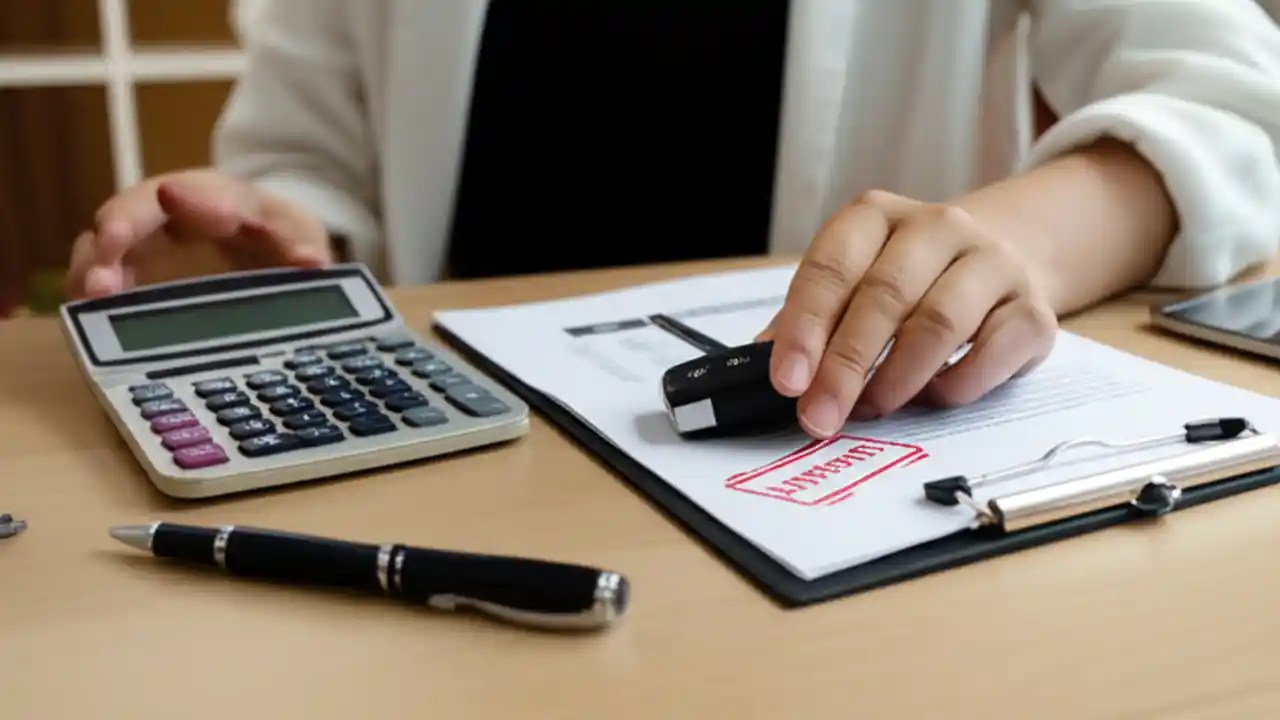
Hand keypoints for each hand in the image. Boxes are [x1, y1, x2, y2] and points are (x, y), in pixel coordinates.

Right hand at [66, 169, 332, 298]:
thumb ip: (304, 247)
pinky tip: (86, 308)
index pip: (210, 190)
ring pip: (110, 237)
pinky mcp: (128, 266)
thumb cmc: (276, 234)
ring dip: (97, 261)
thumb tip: (311, 262)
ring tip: (94, 291)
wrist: (257, 239)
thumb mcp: (298, 237)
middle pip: (141, 206)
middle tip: (109, 245)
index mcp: (224, 196)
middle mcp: (174, 208)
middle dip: (124, 224)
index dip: (195, 197)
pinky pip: (99, 269)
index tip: (175, 195)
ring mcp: (146, 236)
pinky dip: (90, 285)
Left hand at [760, 190, 1058, 437]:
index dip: (805, 327)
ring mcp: (993, 263)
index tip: (786, 382)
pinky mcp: (1033, 309)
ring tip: (869, 411)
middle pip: (884, 296)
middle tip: (818, 417)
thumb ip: (807, 322)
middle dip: (845, 365)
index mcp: (877, 216)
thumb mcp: (851, 285)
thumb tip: (762, 368)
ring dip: (896, 379)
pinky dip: (955, 385)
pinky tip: (929, 399)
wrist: (1002, 261)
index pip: (832, 266)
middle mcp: (938, 226)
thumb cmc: (907, 282)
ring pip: (939, 323)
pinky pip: (992, 353)